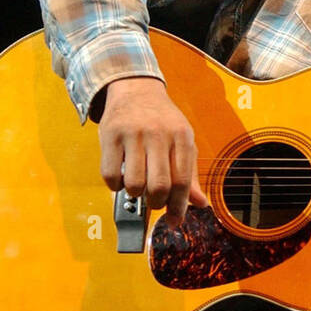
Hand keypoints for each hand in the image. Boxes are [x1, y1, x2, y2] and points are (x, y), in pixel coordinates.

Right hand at [98, 77, 208, 226]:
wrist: (136, 88)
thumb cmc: (163, 121)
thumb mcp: (183, 141)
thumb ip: (190, 174)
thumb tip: (200, 204)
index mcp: (182, 137)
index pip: (183, 180)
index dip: (179, 207)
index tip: (175, 222)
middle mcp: (159, 134)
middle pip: (160, 186)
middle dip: (157, 203)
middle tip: (154, 202)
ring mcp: (134, 133)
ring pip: (135, 183)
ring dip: (135, 195)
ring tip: (137, 187)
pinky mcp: (110, 134)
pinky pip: (111, 173)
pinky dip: (115, 185)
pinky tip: (121, 178)